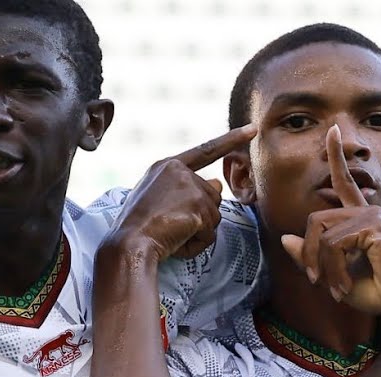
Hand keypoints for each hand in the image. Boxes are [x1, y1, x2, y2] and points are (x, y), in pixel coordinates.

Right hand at [112, 124, 255, 260]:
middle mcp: (180, 172)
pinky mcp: (198, 206)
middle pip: (212, 195)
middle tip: (171, 226)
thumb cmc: (138, 226)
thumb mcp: (160, 200)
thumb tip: (218, 182)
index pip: (206, 151)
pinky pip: (209, 233)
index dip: (231, 140)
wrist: (128, 243)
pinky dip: (197, 243)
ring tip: (172, 234)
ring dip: (198, 231)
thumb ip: (187, 188)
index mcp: (168, 166)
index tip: (252, 129)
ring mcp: (190, 187)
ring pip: (214, 215)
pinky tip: (177, 242)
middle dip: (200, 216)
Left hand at [279, 124, 380, 314]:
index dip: (336, 156)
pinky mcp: (374, 226)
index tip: (333, 130)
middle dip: (309, 255)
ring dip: (322, 268)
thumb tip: (284, 237)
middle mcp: (366, 210)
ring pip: (323, 235)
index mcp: (359, 217)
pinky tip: (345, 286)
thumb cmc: (373, 289)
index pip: (345, 181)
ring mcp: (372, 215)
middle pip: (315, 220)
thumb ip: (310, 255)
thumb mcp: (332, 273)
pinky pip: (335, 244)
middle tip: (316, 282)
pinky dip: (333, 270)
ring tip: (335, 290)